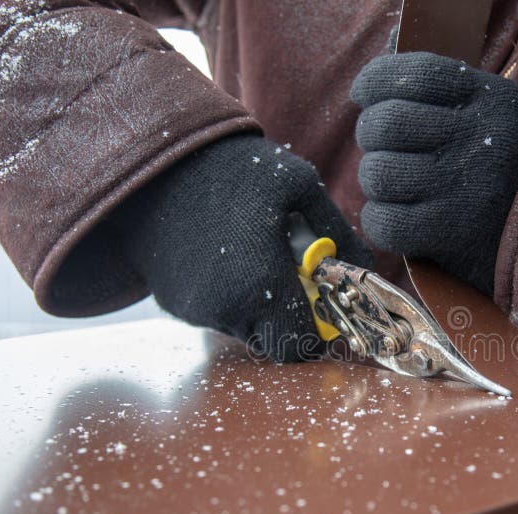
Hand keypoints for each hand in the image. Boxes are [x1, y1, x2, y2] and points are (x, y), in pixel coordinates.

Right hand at [113, 133, 371, 360]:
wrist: (152, 162)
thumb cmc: (233, 168)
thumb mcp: (300, 185)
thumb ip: (339, 234)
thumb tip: (366, 269)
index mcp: (261, 285)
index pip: (301, 347)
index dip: (317, 330)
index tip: (319, 300)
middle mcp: (225, 310)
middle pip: (275, 342)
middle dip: (291, 317)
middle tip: (289, 273)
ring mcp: (195, 310)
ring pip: (246, 329)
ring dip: (261, 305)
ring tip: (254, 254)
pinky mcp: (175, 305)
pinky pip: (218, 315)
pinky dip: (232, 297)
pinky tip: (227, 256)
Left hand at [351, 52, 517, 294]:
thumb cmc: (507, 169)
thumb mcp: (496, 115)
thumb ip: (444, 92)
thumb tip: (375, 78)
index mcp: (491, 101)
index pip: (415, 74)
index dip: (374, 81)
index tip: (363, 95)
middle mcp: (480, 140)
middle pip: (385, 124)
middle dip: (371, 136)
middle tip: (385, 149)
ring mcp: (465, 189)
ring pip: (378, 174)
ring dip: (377, 181)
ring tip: (398, 186)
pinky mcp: (451, 235)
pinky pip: (384, 222)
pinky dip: (380, 220)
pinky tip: (399, 217)